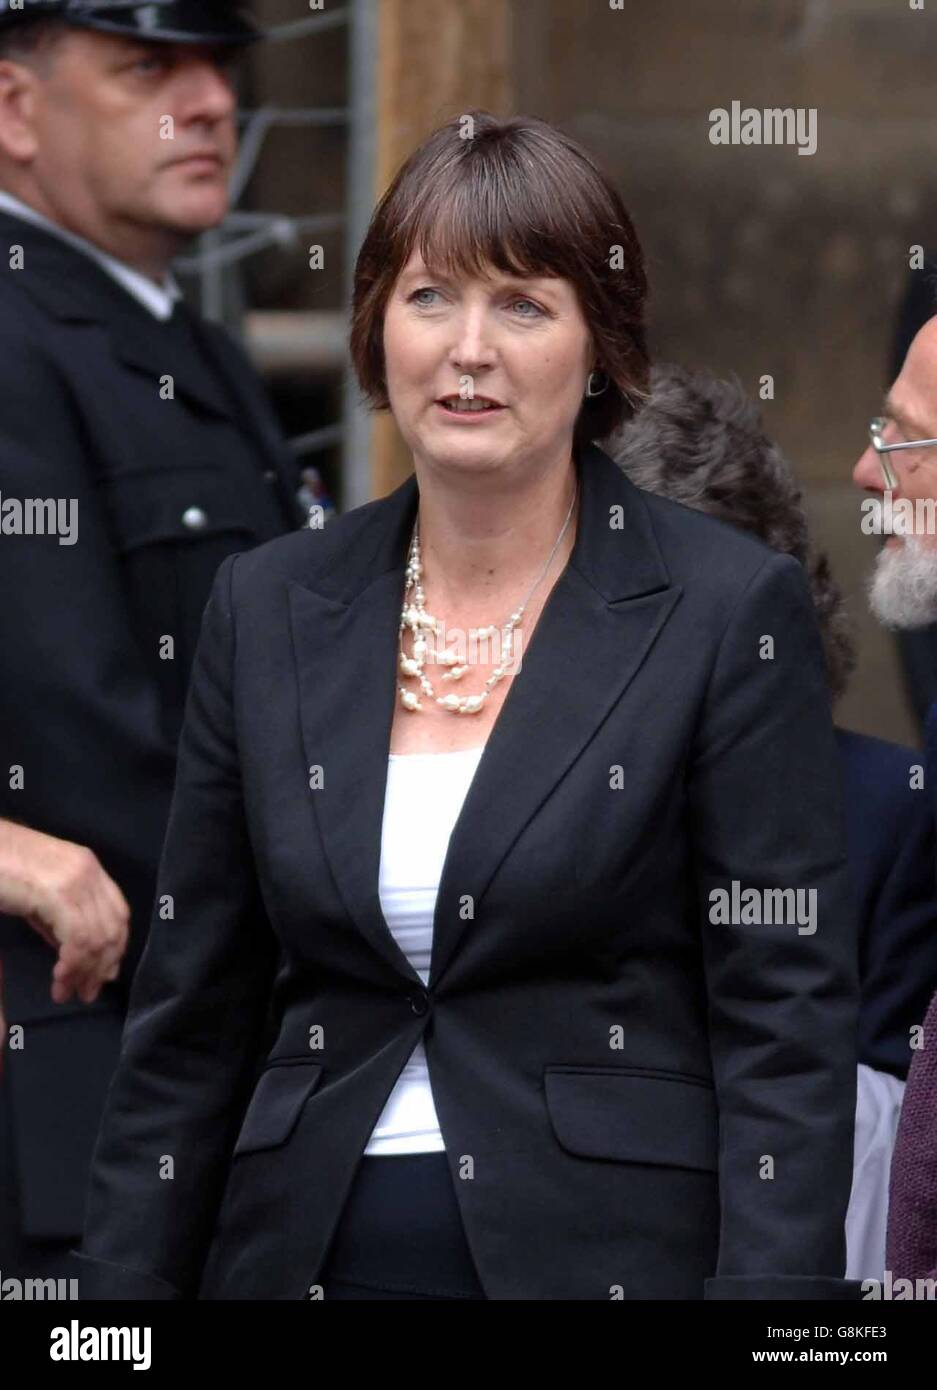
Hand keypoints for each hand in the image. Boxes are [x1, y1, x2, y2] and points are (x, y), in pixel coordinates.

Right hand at [0, 820, 129, 1003]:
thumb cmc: (1, 869)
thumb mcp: (39, 896)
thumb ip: (60, 922)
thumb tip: (75, 956)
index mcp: (89, 867)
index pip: (119, 912)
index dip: (116, 947)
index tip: (104, 975)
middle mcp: (89, 872)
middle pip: (113, 927)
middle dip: (102, 966)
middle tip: (87, 993)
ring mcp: (76, 880)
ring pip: (97, 937)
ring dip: (84, 972)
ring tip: (68, 992)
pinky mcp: (58, 893)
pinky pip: (77, 938)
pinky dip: (72, 965)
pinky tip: (59, 978)